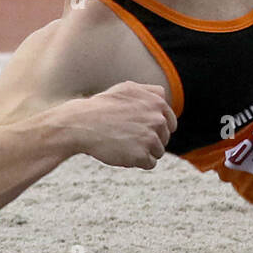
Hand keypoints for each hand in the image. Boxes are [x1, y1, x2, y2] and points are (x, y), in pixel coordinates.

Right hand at [61, 81, 177, 169]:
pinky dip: (138, 162)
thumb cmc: (102, 106)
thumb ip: (150, 92)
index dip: (156, 128)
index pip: (170, 123)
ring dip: (144, 151)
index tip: (141, 130)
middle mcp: (158, 119)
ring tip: (123, 143)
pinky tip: (123, 152)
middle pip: (164, 138)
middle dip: (149, 140)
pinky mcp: (142, 156)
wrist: (81, 124)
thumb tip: (164, 98)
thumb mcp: (127, 88)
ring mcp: (151, 138)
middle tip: (127, 136)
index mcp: (158, 103)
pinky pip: (149, 164)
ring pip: (158, 152)